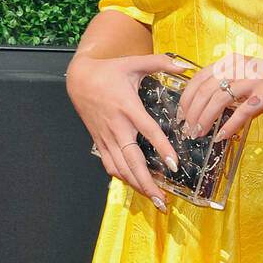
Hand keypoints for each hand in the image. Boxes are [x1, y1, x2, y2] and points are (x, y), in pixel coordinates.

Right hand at [67, 51, 189, 210]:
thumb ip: (160, 62)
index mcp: (128, 108)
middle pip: (132, 161)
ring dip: (136, 185)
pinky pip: (109, 165)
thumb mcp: (134, 62)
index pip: (149, 132)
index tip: (174, 165)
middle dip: (147, 183)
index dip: (162, 149)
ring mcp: (106, 137)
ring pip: (120, 168)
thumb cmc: (108, 71)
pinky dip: (122, 177)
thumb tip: (184, 65)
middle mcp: (117, 126)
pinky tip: (134, 185)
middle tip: (162, 200)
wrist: (78, 78)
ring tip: (152, 198)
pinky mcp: (99, 141)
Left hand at [176, 53, 262, 143]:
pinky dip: (229, 125)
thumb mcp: (250, 79)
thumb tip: (208, 105)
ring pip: (219, 99)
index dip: (187, 97)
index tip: (181, 114)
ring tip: (199, 134)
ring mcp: (254, 79)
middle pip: (206, 89)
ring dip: (205, 119)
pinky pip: (242, 111)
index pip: (200, 77)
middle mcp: (241, 67)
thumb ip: (230, 86)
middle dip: (192, 111)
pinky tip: (222, 136)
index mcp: (234, 62)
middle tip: (187, 129)